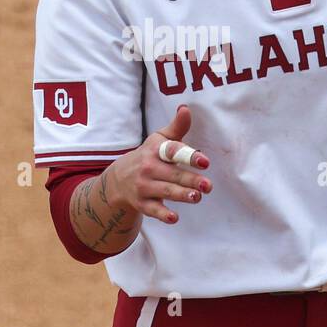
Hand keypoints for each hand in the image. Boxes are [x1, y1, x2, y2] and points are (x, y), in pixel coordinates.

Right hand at [108, 104, 211, 224]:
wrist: (118, 179)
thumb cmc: (149, 156)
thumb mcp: (159, 140)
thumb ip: (176, 127)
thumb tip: (186, 109)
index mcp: (156, 150)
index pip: (172, 151)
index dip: (188, 155)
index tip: (205, 161)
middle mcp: (149, 168)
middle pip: (172, 174)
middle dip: (190, 180)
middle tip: (207, 185)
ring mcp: (144, 186)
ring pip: (165, 191)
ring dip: (181, 195)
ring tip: (197, 197)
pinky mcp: (142, 203)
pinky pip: (153, 210)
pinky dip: (163, 214)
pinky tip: (174, 217)